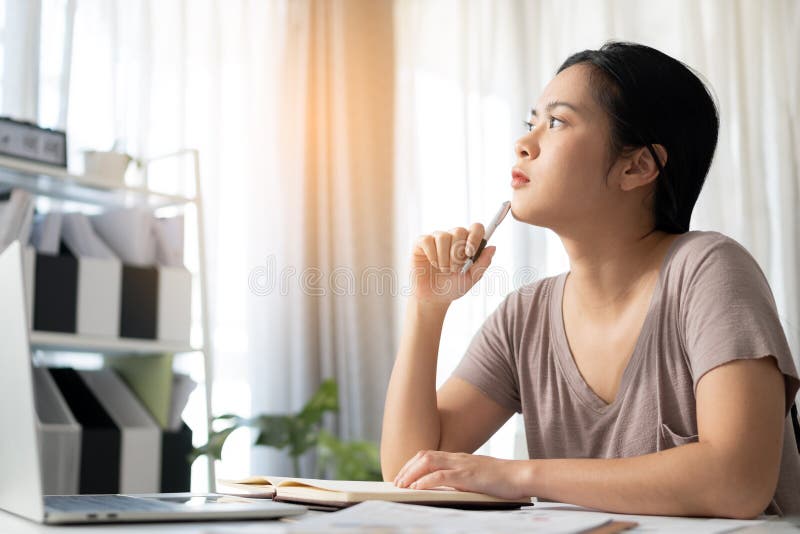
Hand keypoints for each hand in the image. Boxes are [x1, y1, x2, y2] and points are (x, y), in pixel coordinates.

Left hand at [392, 450, 530, 500]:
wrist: (520, 476)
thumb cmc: (501, 480)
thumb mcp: (476, 477)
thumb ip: (460, 479)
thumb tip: (444, 487)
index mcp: (459, 458)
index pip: (429, 455)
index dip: (412, 464)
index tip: (402, 476)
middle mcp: (458, 458)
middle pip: (424, 456)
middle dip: (407, 468)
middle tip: (397, 481)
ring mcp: (462, 465)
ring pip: (429, 462)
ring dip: (412, 473)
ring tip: (402, 485)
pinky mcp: (468, 475)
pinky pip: (442, 476)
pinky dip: (426, 480)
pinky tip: (418, 487)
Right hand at [410, 223, 495, 305]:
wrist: (434, 298)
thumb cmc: (453, 286)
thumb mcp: (472, 278)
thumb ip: (483, 263)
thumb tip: (493, 247)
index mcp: (468, 243)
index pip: (476, 228)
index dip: (475, 237)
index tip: (470, 253)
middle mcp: (453, 237)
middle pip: (459, 231)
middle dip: (458, 254)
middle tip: (455, 269)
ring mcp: (436, 238)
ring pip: (443, 237)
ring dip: (444, 258)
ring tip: (444, 269)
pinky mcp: (422, 242)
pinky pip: (428, 241)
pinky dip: (432, 256)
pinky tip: (433, 264)